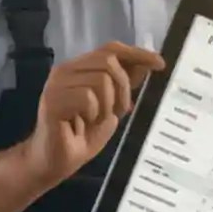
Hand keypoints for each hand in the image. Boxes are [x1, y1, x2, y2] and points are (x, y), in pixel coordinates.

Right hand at [24, 42, 164, 185]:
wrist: (55, 163)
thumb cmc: (81, 136)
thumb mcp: (111, 107)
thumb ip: (124, 85)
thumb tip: (146, 65)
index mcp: (79, 68)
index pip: (111, 49)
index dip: (136, 53)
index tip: (160, 63)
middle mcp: (65, 70)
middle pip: (109, 62)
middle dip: (122, 88)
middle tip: (118, 111)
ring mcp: (56, 84)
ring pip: (100, 80)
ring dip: (106, 106)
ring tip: (95, 120)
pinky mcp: (52, 101)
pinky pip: (87, 98)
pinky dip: (93, 114)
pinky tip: (82, 125)